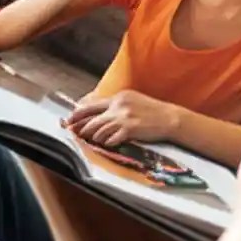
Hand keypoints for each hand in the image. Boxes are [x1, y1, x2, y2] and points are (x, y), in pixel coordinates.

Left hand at [64, 89, 181, 146]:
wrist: (170, 118)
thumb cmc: (153, 111)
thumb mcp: (134, 101)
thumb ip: (117, 106)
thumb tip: (101, 115)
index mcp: (119, 97)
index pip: (93, 105)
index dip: (78, 114)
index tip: (70, 120)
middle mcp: (119, 105)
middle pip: (93, 119)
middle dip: (82, 129)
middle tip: (75, 134)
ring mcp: (124, 117)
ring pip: (99, 130)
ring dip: (94, 138)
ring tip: (93, 141)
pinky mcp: (130, 129)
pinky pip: (111, 139)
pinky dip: (107, 142)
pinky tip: (108, 143)